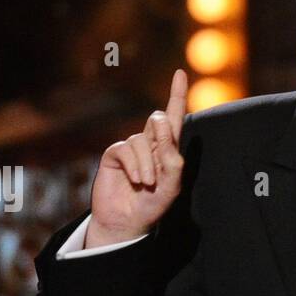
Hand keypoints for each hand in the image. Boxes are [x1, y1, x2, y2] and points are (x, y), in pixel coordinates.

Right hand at [86, 68, 188, 247]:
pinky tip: (136, 180)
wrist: (126, 222)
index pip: (174, 119)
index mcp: (167, 151)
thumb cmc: (152, 206)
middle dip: (162, 136)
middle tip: (161, 165)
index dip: (177, 95)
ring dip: (147, 165)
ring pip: (142, 140)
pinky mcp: (114, 155)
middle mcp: (150, 145)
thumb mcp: (171, 187)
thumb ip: (172, 159)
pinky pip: (125, 149)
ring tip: (147, 184)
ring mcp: (131, 149)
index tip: (181, 73)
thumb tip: (163, 128)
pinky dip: (134, 165)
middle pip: (158, 121)